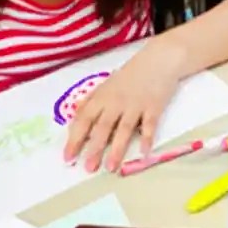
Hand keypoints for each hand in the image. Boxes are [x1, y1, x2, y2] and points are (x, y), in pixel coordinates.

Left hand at [63, 42, 185, 171]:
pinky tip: (143, 151)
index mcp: (102, 97)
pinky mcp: (154, 106)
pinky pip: (149, 124)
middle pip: (102, 127)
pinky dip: (146, 138)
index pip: (84, 120)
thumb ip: (91, 101)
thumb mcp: (107, 85)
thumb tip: (75, 118)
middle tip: (89, 168)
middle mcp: (116, 102)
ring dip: (117, 149)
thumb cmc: (131, 74)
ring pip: (124, 129)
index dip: (75, 139)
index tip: (68, 157)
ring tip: (111, 167)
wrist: (159, 60)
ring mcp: (136, 105)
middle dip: (94, 149)